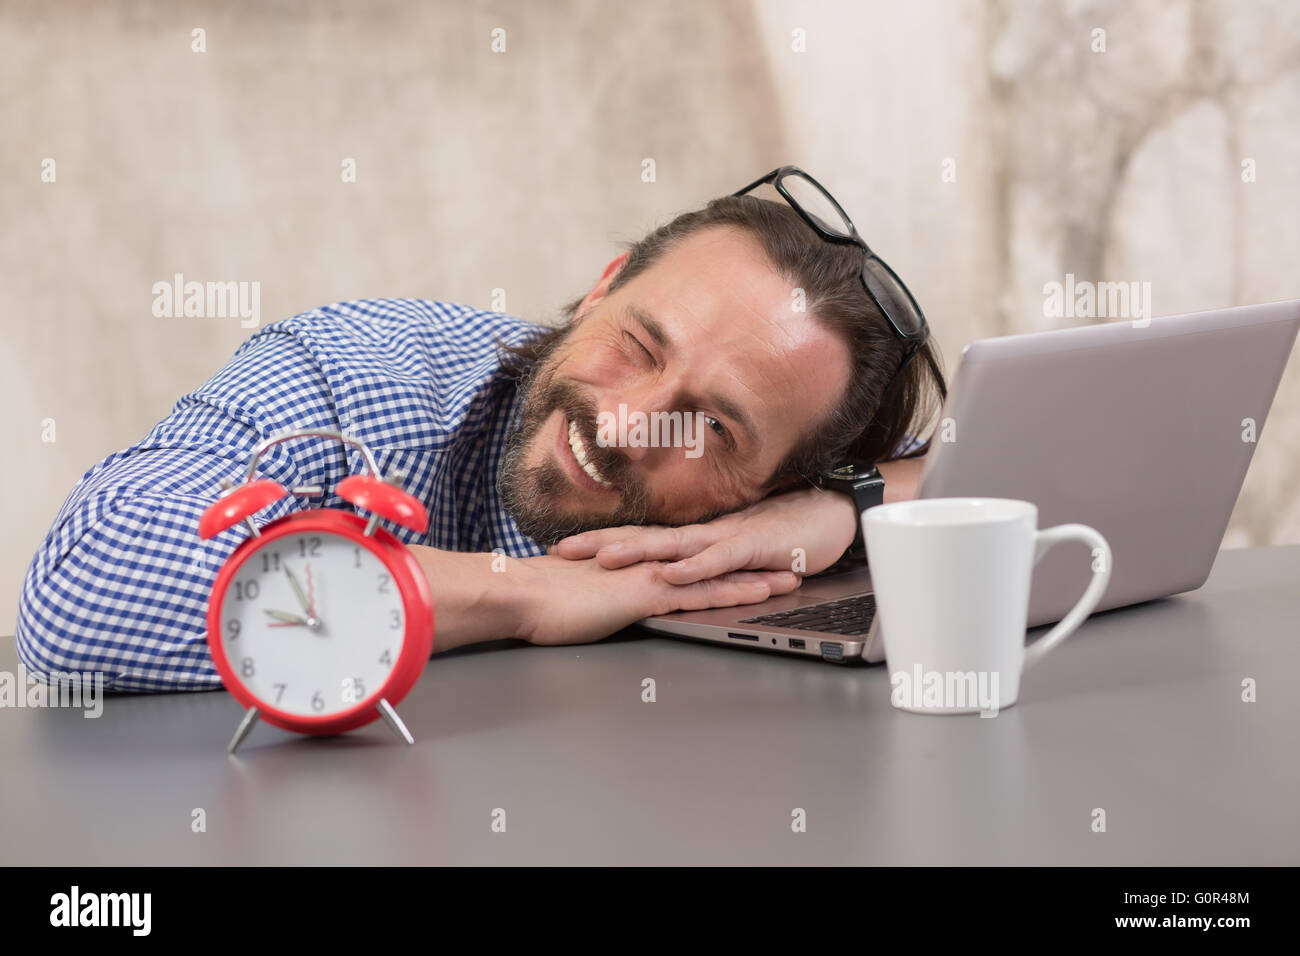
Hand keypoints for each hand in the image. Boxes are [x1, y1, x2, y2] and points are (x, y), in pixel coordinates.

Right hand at [517, 554, 800, 645]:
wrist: (520, 593)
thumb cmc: (537, 599)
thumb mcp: (573, 594)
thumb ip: (592, 592)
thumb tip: (594, 598)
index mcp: (631, 563)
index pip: (684, 561)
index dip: (716, 560)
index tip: (744, 559)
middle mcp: (646, 564)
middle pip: (708, 563)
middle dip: (747, 563)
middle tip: (782, 560)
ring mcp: (649, 576)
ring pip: (713, 575)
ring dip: (753, 578)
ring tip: (788, 578)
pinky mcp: (647, 594)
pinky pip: (699, 593)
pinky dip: (731, 593)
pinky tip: (757, 595)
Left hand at [550, 486, 857, 584]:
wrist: (833, 514)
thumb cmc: (786, 532)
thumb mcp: (736, 549)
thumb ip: (706, 558)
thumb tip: (672, 572)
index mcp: (698, 535)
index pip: (642, 536)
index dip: (603, 541)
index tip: (563, 548)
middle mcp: (705, 533)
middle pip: (645, 536)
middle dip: (600, 543)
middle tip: (559, 550)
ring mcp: (727, 538)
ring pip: (674, 545)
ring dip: (638, 551)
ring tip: (603, 559)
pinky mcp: (753, 547)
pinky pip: (718, 559)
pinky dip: (694, 567)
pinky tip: (672, 574)